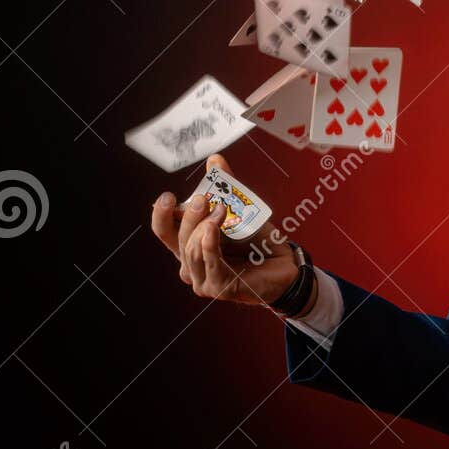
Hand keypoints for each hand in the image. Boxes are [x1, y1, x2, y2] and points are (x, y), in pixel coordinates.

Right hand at [149, 153, 300, 307]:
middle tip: (203, 199)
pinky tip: (212, 229)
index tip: (168, 197)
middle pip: (177, 239)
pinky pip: (209, 262)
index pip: (165, 231)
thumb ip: (226, 188)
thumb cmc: (260, 242)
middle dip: (189, 216)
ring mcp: (202, 279)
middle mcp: (191, 265)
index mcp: (190, 246)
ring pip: (191, 250)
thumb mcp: (241, 211)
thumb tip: (214, 159)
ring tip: (220, 211)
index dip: (162, 214)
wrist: (286, 264)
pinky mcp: (217, 288)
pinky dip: (209, 244)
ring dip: (204, 227)